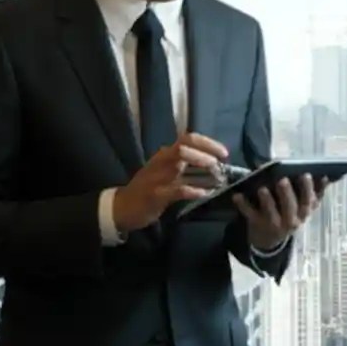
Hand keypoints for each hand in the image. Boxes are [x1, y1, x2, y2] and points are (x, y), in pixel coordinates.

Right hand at [112, 133, 228, 232]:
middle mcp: (160, 161)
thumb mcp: (166, 172)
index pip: (188, 138)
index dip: (208, 143)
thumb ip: (185, 166)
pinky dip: (194, 190)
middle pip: (184, 147)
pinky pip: (178, 190)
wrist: (122, 207)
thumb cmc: (148, 188)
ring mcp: (157, 177)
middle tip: (220, 164)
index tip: (224, 153)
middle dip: (206, 153)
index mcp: (165, 154)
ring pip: (179, 165)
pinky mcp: (155, 194)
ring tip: (217, 178)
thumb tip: (213, 163)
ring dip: (202, 169)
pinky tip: (205, 193)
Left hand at [232, 174, 324, 250]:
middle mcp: (291, 221)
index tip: (306, 174)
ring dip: (267, 201)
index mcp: (304, 213)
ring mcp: (274, 224)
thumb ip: (313, 192)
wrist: (270, 238)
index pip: (309, 201)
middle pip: (291, 208)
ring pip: (271, 214)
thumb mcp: (304, 207)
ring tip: (262, 189)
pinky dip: (243, 205)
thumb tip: (325, 175)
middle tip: (282, 180)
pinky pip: (250, 215)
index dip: (309, 189)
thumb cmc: (289, 214)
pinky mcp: (257, 225)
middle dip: (287, 194)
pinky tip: (237, 195)